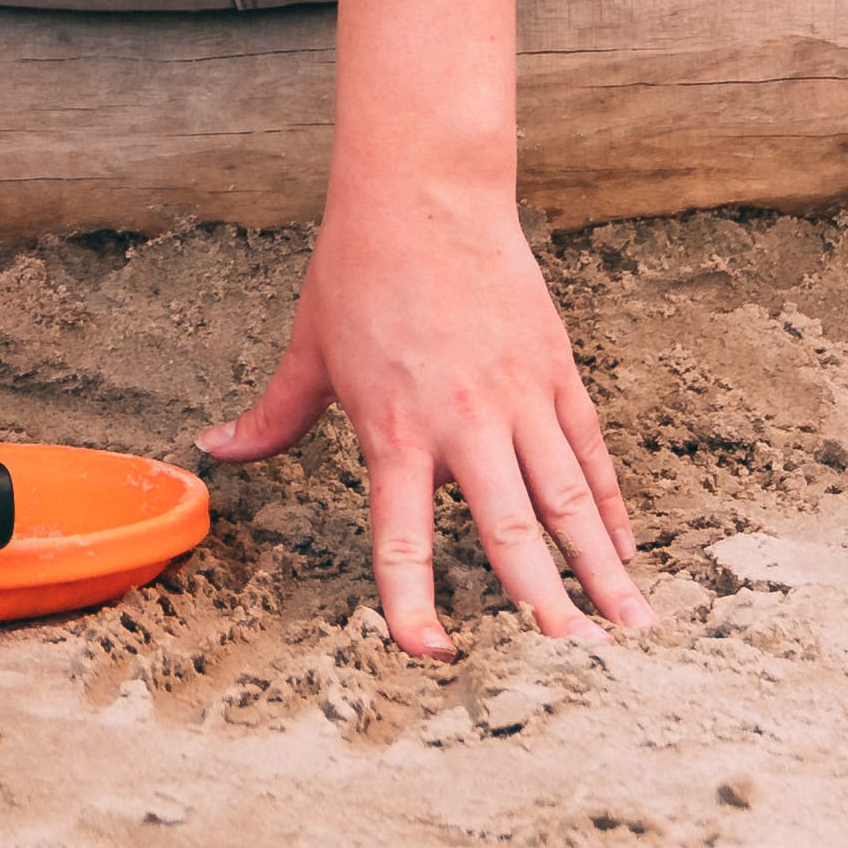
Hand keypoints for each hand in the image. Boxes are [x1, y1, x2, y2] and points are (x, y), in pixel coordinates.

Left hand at [200, 182, 646, 660]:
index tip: (430, 653)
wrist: (425, 189)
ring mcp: (518, 398)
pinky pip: (589, 452)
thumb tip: (216, 450)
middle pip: (511, 529)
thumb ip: (272, 415)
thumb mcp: (308, 347)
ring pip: (568, 499)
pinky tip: (625, 550)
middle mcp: (462, 424)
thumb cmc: (360, 267)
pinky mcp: (555, 371)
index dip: (412, 602)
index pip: (402, 537)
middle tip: (574, 659)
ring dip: (600, 567)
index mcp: (393, 430)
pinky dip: (609, 505)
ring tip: (632, 626)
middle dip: (543, 601)